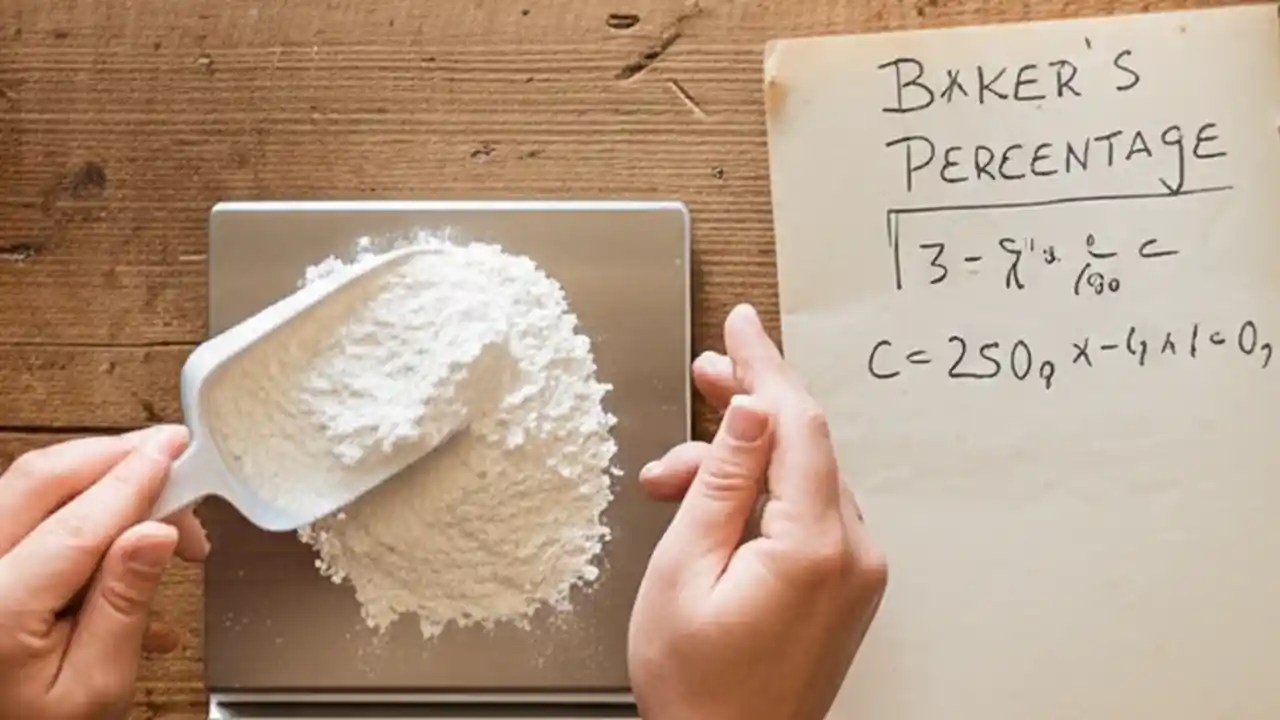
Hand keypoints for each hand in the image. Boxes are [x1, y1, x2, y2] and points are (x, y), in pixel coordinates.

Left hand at [0, 426, 209, 719]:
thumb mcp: (95, 687)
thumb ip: (124, 606)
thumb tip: (156, 534)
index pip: (78, 522)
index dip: (134, 479)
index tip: (174, 452)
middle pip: (42, 480)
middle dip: (114, 457)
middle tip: (170, 459)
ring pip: (29, 487)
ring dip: (97, 480)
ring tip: (152, 506)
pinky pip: (23, 513)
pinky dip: (75, 510)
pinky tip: (118, 536)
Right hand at [628, 304, 886, 719]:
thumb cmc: (698, 688)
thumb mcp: (684, 572)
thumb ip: (722, 484)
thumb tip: (747, 413)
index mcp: (813, 546)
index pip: (796, 423)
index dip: (764, 365)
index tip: (740, 324)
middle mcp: (852, 553)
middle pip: (804, 444)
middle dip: (747, 404)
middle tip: (705, 372)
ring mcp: (855, 571)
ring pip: (800, 478)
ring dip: (740, 463)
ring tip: (671, 478)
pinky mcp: (847, 583)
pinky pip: (809, 512)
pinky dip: (761, 497)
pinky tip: (713, 505)